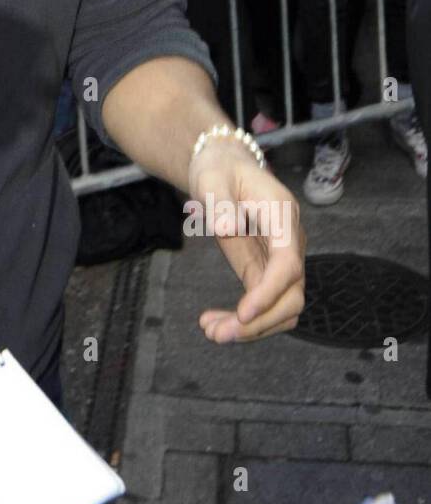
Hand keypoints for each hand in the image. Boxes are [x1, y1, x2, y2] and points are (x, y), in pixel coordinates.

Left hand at [188, 139, 305, 342]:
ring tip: (211, 332)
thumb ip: (220, 201)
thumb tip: (226, 228)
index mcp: (281, 216)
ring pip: (282, 307)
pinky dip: (243, 320)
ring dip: (252, 328)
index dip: (270, 291)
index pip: (288, 263)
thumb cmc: (219, 171)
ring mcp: (280, 260)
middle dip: (260, 321)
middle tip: (218, 333)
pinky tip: (213, 322)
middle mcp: (289, 242)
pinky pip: (263, 304)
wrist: (224, 169)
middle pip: (292, 295)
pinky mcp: (264, 271)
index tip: (243, 313)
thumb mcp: (212, 178)